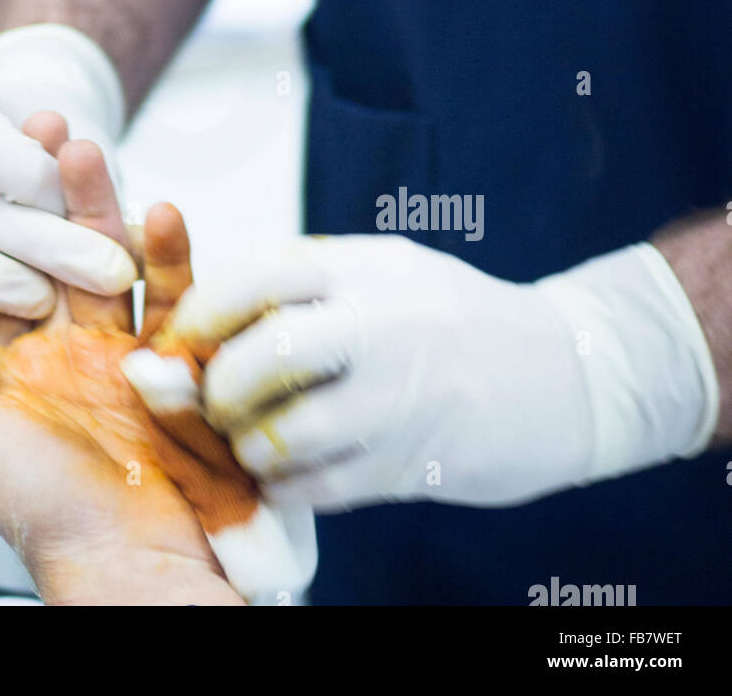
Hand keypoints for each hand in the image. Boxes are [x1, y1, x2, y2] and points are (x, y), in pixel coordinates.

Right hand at [0, 24, 136, 352]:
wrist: (12, 157)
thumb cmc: (47, 141)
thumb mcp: (64, 124)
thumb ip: (74, 157)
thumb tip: (81, 163)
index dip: (44, 181)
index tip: (103, 208)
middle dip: (56, 249)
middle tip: (114, 275)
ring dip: (8, 292)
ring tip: (52, 298)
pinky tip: (7, 327)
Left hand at [0, 121, 242, 605]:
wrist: (129, 564)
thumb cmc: (39, 510)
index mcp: (24, 357)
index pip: (11, 262)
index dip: (8, 205)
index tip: (7, 145)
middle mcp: (76, 345)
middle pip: (66, 248)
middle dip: (61, 188)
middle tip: (57, 124)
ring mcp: (132, 349)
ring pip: (120, 261)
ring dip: (109, 206)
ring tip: (95, 154)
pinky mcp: (183, 360)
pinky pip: (178, 298)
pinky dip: (173, 254)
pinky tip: (163, 211)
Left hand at [162, 235, 717, 510]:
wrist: (571, 372)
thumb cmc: (455, 318)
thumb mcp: (387, 271)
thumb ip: (309, 285)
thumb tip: (212, 310)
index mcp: (366, 270)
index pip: (259, 278)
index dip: (205, 311)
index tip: (183, 337)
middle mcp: (383, 328)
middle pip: (265, 357)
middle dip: (218, 387)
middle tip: (211, 399)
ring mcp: (401, 399)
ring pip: (286, 433)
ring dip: (247, 444)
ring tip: (249, 439)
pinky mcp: (413, 464)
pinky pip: (319, 486)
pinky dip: (285, 484)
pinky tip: (287, 472)